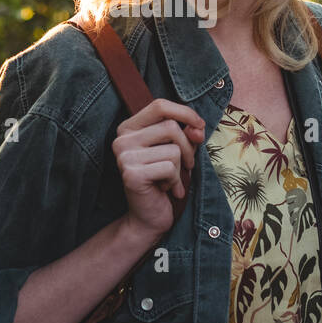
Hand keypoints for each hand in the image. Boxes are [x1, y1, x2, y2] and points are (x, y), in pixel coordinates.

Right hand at [112, 98, 205, 237]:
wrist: (148, 217)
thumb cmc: (164, 180)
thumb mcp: (177, 150)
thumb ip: (186, 134)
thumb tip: (197, 128)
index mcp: (129, 128)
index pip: (160, 105)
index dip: (185, 113)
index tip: (199, 127)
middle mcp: (122, 139)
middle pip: (171, 127)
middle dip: (188, 148)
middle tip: (186, 166)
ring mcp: (124, 156)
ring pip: (173, 149)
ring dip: (180, 168)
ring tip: (170, 180)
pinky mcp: (131, 174)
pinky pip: (169, 167)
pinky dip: (175, 181)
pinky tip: (165, 189)